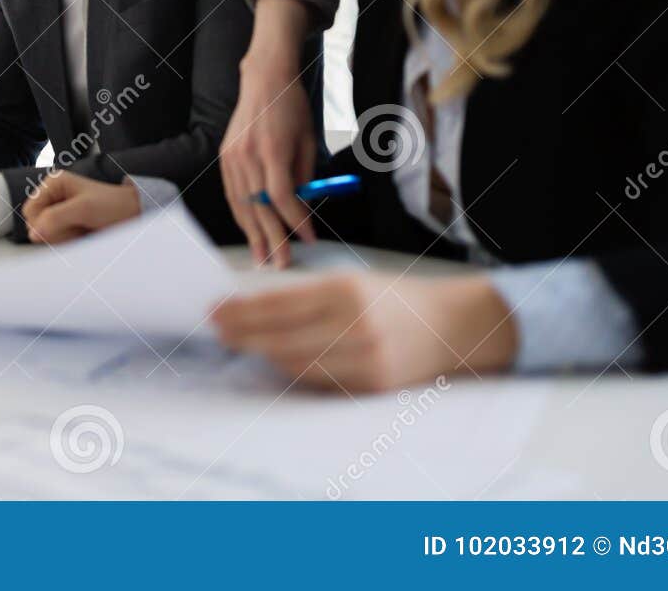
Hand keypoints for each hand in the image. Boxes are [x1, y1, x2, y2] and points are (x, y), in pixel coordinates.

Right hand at [23, 170, 140, 242]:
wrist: (133, 217)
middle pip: (35, 225)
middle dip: (55, 231)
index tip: (61, 225)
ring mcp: (60, 215)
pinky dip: (69, 243)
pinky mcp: (67, 228)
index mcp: (54, 185)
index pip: (30, 211)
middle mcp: (54, 199)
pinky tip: (82, 236)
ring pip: (45, 236)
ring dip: (64, 238)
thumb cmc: (114, 205)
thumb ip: (56, 218)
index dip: (41, 222)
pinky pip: (56, 243)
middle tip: (77, 226)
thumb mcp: (84, 209)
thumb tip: (33, 234)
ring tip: (82, 230)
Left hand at [210, 272, 518, 391]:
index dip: (241, 311)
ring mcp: (364, 358)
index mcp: (346, 291)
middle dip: (242, 335)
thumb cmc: (393, 298)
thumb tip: (252, 308)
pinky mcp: (372, 384)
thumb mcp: (351, 282)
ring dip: (264, 354)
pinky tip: (276, 359)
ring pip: (295, 363)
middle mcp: (354, 325)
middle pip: (280, 338)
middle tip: (217, 330)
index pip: (278, 305)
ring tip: (240, 342)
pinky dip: (294, 370)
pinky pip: (319, 380)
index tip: (214, 310)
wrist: (453, 325)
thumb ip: (307, 296)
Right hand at [221, 0, 319, 266]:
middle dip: (273, 239)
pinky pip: (232, 193)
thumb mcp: (307, 140)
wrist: (264, 80)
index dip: (296, 222)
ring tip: (262, 256)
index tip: (310, 238)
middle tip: (283, 263)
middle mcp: (248, 156)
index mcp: (273, 151)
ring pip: (242, 205)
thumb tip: (301, 207)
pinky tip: (249, 231)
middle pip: (260, 208)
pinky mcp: (225, 157)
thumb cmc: (292, 108)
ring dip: (253, 234)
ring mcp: (232, 157)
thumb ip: (303, 175)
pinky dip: (241, 214)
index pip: (283, 198)